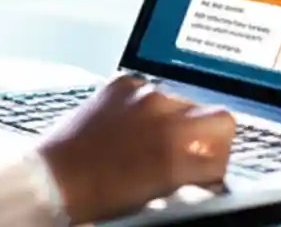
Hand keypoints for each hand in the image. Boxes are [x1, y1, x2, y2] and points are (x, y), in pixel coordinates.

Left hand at [37, 75, 235, 223]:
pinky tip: (126, 127)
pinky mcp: (120, 83)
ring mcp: (141, 93)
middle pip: (209, 112)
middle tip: (181, 155)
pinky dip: (143, 106)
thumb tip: (207, 164)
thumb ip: (192, 170)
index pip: (226, 130)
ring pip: (179, 100)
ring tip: (145, 143)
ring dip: (171, 119)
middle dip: (200, 135)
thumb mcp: (161, 190)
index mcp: (179, 146)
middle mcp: (165, 111)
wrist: (54, 179)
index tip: (207, 166)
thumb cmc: (101, 196)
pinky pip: (147, 89)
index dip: (219, 153)